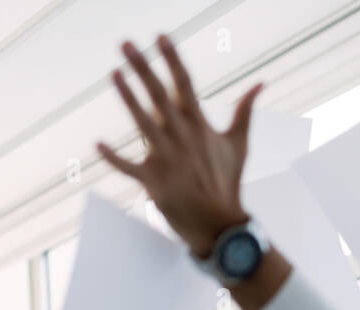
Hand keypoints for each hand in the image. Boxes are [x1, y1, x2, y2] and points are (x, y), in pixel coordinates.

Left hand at [97, 36, 259, 256]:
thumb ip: (246, 110)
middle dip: (142, 67)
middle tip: (125, 43)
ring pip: (142, 122)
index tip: (160, 36)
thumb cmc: (227, 181)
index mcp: (198, 124)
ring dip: (127, 97)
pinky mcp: (154, 181)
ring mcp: (167, 158)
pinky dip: (113, 158)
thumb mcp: (240, 143)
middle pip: (158, 94)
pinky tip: (97, 144)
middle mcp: (181, 136)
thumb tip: (261, 83)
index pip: (183, 82)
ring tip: (114, 73)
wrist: (219, 223)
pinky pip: (129, 167)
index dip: (171, 58)